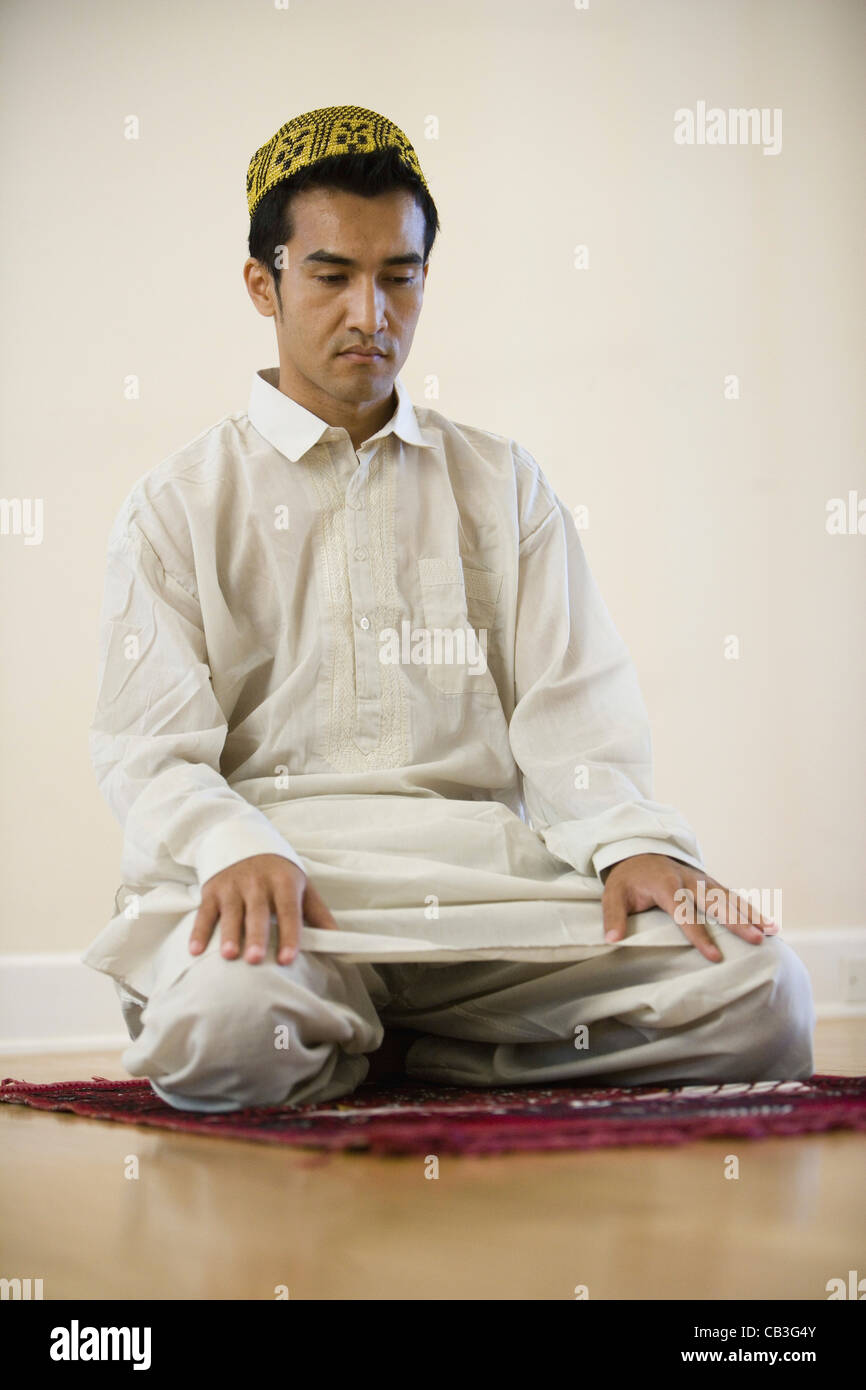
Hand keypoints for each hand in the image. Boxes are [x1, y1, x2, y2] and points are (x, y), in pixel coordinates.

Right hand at [188, 854, 338, 964]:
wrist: (241, 836)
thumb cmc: (277, 870)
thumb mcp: (300, 884)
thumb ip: (317, 913)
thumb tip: (337, 939)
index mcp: (284, 881)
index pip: (288, 909)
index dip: (289, 934)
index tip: (288, 959)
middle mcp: (257, 882)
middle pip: (258, 912)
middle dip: (257, 935)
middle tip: (256, 959)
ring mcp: (232, 885)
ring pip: (231, 912)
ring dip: (229, 934)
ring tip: (229, 956)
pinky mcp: (212, 890)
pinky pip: (204, 912)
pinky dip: (199, 931)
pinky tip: (195, 950)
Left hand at [600, 854, 777, 962]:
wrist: (638, 851)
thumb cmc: (627, 880)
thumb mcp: (612, 894)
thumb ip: (613, 916)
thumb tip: (612, 940)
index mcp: (666, 885)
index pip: (684, 913)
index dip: (698, 935)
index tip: (715, 956)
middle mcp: (689, 880)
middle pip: (716, 902)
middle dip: (737, 921)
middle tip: (757, 939)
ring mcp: (702, 880)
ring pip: (730, 897)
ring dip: (751, 914)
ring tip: (772, 932)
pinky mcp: (710, 882)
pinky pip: (733, 896)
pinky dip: (752, 909)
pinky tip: (770, 924)